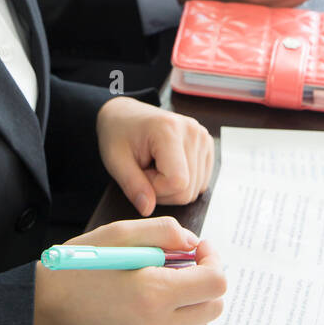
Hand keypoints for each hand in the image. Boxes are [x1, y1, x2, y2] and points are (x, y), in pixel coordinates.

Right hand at [33, 215, 225, 324]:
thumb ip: (162, 232)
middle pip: (213, 307)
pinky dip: (178, 320)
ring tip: (163, 283)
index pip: (215, 283)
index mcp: (153, 292)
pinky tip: (154, 304)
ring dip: (192, 301)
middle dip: (206, 280)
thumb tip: (193, 243)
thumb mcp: (118, 234)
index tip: (198, 249)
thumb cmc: (79, 266)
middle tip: (183, 264)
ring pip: (199, 324)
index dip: (212, 260)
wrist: (46, 309)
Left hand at [95, 95, 213, 215]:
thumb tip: (148, 209)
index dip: (155, 188)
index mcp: (169, 129)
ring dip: (172, 187)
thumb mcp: (116, 161)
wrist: (124, 114)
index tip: (139, 173)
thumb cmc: (118, 134)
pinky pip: (201, 182)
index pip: (178, 182)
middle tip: (144, 171)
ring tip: (154, 167)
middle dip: (162, 190)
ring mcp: (203, 137)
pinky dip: (183, 182)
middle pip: (189, 189)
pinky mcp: (207, 145)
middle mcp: (192, 131)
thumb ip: (133, 186)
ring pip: (196, 189)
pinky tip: (167, 167)